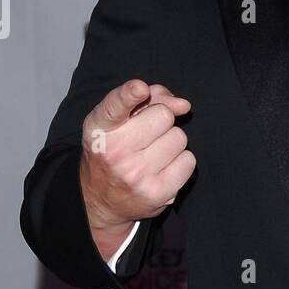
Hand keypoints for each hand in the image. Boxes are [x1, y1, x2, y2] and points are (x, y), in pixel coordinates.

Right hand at [79, 79, 194, 240]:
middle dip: (161, 121)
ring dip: (171, 142)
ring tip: (152, 154)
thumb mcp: (118, 120)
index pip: (115, 106)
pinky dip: (181, 162)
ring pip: (179, 137)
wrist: (101, 199)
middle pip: (163, 115)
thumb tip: (183, 105)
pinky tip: (163, 169)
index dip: (129, 95)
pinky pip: (189, 161)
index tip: (139, 89)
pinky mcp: (157, 193)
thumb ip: (148, 99)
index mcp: (100, 129)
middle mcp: (115, 152)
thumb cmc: (115, 150)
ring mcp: (136, 174)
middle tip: (147, 136)